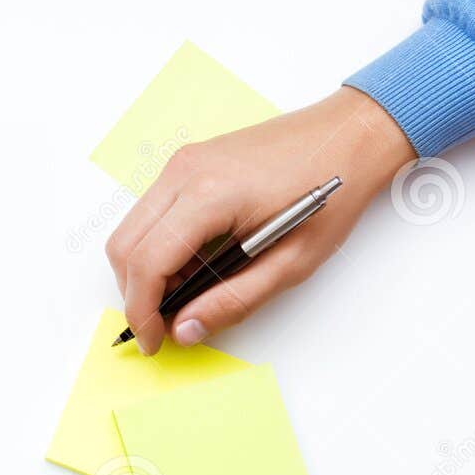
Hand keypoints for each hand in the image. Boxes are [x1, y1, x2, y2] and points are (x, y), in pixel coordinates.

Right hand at [104, 89, 414, 353]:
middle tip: (165, 323)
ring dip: (146, 270)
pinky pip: (149, 212)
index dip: (142, 310)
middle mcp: (184, 173)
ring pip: (131, 230)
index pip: (146, 262)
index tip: (152, 339)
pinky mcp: (186, 163)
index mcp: (209, 196)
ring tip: (188, 291)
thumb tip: (186, 329)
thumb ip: (233, 300)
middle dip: (135, 293)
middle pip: (124, 246)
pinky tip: (193, 262)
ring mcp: (181, 164)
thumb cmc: (332, 190)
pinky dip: (157, 246)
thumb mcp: (292, 262)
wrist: (350, 135)